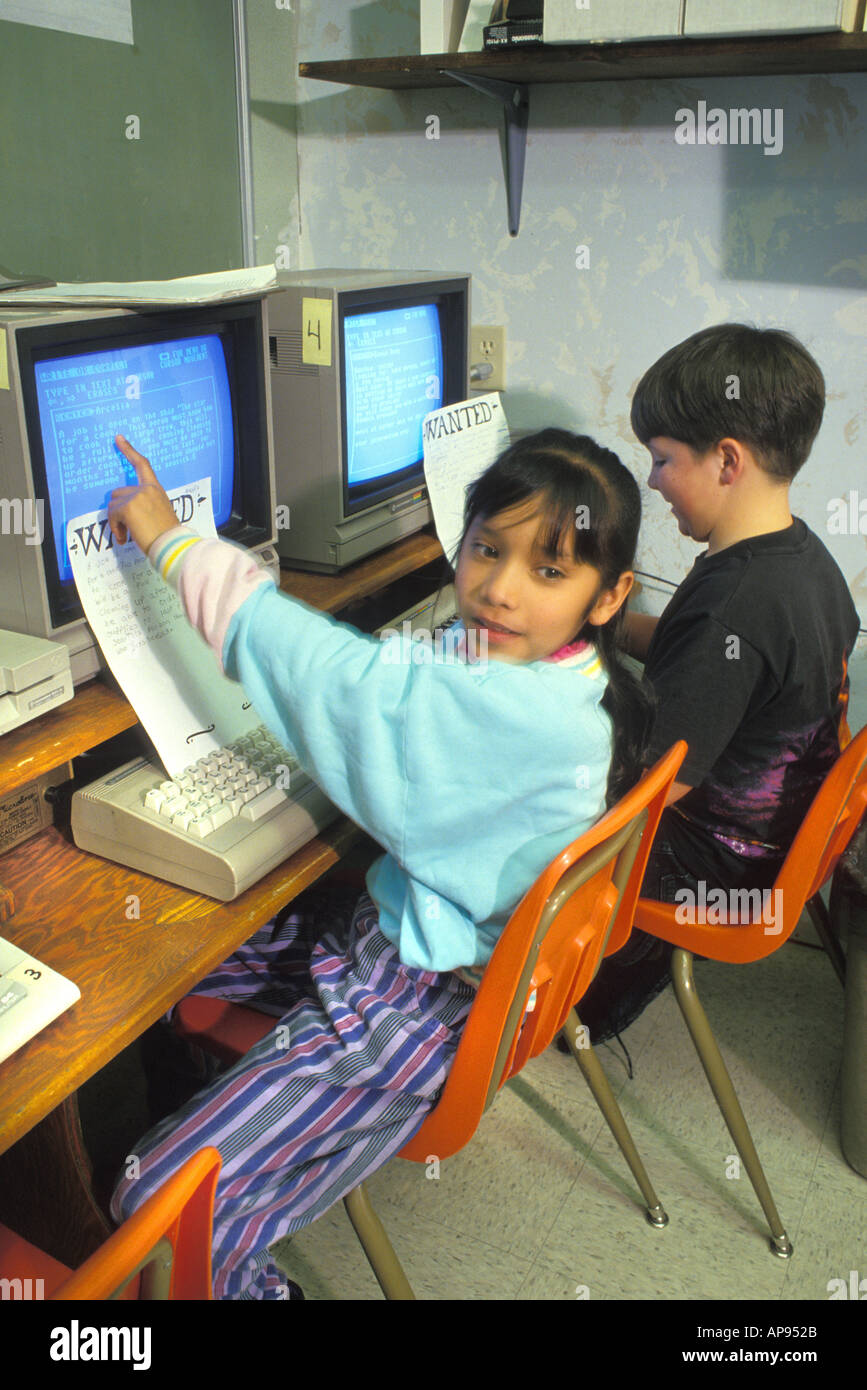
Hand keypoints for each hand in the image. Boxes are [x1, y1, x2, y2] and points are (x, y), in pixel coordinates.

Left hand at [108, 436, 179, 553]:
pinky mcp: (128, 507)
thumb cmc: (167, 536)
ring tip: (128, 534)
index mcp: (155, 489)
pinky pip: (112, 515)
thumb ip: (145, 505)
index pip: (142, 464)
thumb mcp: (160, 513)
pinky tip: (124, 538)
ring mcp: (137, 496)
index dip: (129, 450)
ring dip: (116, 521)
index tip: (118, 438)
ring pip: (112, 505)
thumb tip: (123, 511)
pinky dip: (115, 528)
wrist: (172, 545)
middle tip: (127, 528)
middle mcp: (146, 489)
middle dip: (118, 510)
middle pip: (117, 493)